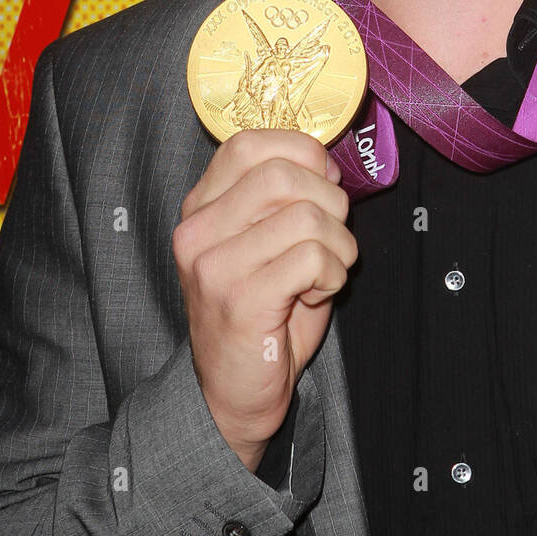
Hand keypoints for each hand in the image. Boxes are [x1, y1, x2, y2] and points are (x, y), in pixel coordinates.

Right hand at [173, 129, 355, 471]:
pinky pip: (312, 257)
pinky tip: (318, 294)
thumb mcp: (266, 241)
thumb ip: (286, 197)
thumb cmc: (262, 312)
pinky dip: (333, 274)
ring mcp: (214, 265)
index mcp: (202, 207)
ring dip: (338, 245)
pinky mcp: (240, 300)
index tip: (322, 184)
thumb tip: (327, 162)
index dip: (301, 153)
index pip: (249, 143)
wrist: (233, 392)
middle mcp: (198, 230)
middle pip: (284, 175)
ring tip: (325, 271)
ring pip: (306, 216)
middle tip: (330, 237)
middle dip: (330, 202)